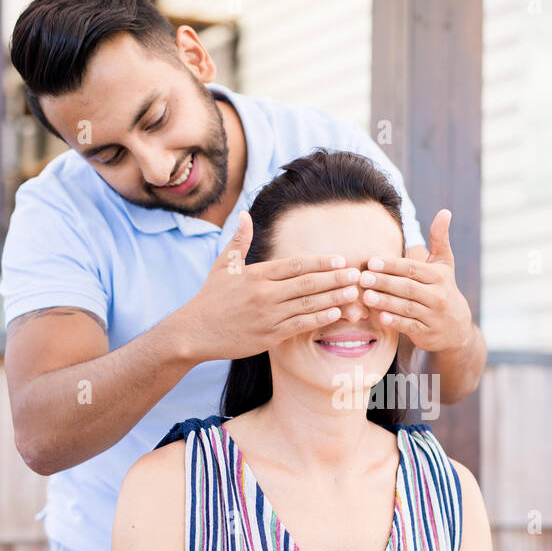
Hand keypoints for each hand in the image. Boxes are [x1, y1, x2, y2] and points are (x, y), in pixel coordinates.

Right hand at [176, 212, 363, 361]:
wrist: (195, 331)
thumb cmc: (211, 297)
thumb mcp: (223, 265)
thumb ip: (239, 240)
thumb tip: (243, 214)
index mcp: (257, 274)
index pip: (295, 265)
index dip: (320, 262)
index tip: (340, 259)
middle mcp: (265, 294)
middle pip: (307, 283)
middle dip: (335, 278)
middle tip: (356, 274)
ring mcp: (268, 316)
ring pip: (308, 305)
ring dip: (334, 298)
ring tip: (354, 292)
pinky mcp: (269, 336)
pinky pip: (300, 325)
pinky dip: (320, 319)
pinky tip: (336, 313)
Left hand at [359, 209, 474, 353]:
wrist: (457, 329)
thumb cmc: (444, 290)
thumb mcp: (444, 265)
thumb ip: (440, 239)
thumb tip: (445, 211)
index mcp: (438, 276)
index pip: (412, 269)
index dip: (391, 265)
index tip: (371, 262)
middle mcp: (438, 296)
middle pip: (407, 287)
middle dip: (384, 282)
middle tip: (362, 278)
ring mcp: (434, 316)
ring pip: (407, 307)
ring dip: (385, 302)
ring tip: (365, 297)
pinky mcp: (428, 334)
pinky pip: (410, 327)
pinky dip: (395, 322)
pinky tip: (380, 318)